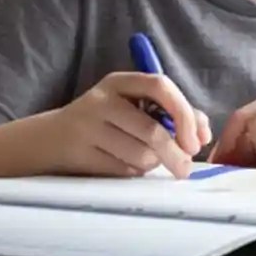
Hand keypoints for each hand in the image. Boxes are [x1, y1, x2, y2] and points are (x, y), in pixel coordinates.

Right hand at [43, 72, 211, 178]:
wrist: (52, 138)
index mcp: (120, 82)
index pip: (160, 86)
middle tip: (185, 168)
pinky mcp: (81, 153)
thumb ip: (171, 113)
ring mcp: (88, 127)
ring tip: (141, 159)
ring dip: (151, 164)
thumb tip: (203, 133)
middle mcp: (102, 100)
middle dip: (175, 154)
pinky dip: (132, 173)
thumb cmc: (105, 122)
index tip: (196, 140)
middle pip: (152, 130)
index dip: (184, 113)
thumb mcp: (134, 106)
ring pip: (140, 155)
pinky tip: (121, 164)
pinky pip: (123, 170)